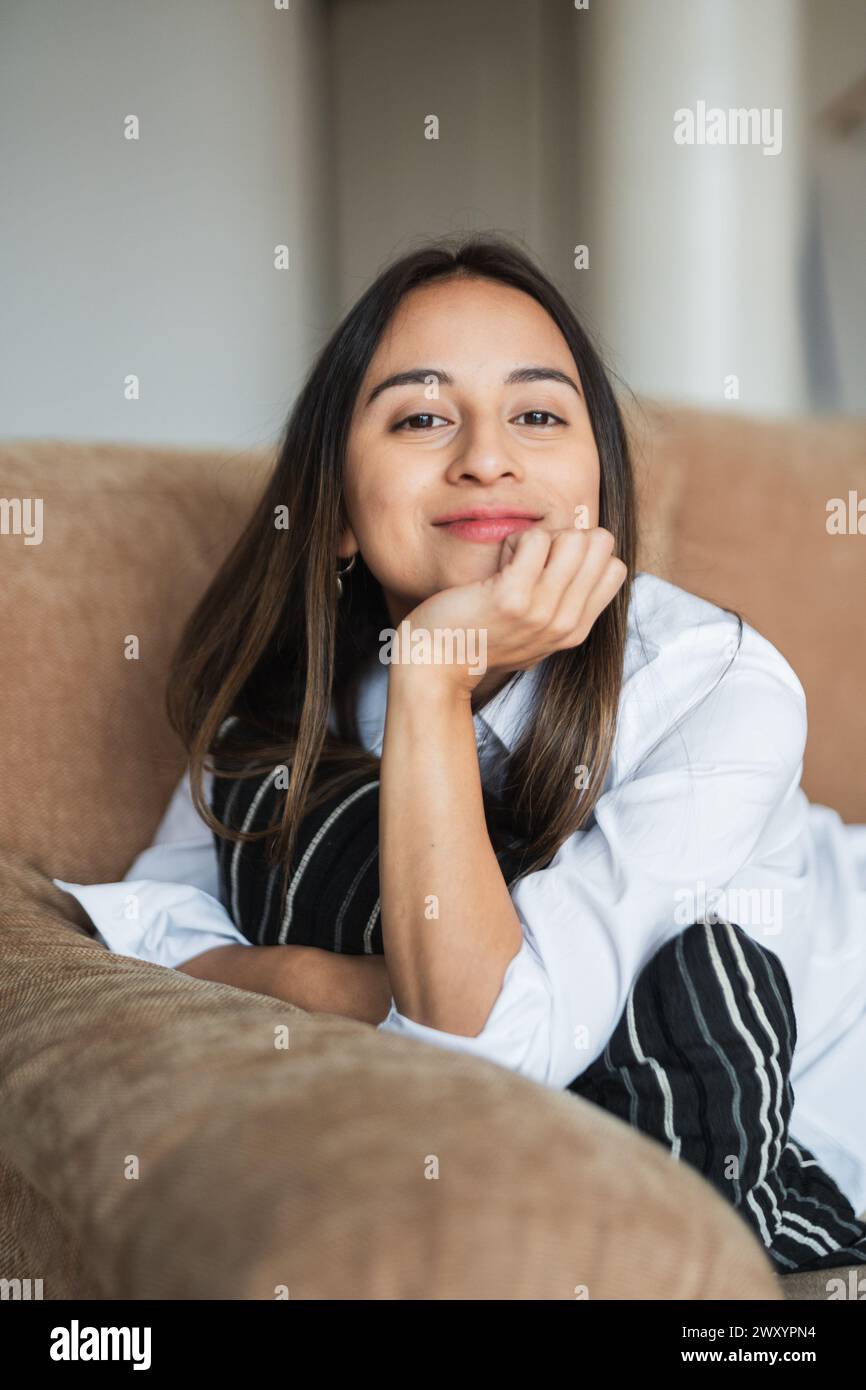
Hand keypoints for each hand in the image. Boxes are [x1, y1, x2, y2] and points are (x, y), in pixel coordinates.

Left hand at [394, 525, 626, 696]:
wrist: (437, 664)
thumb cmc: (478, 637)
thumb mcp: (532, 632)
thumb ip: (560, 606)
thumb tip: (581, 557)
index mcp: (575, 631)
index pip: (615, 569)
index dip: (583, 556)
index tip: (549, 571)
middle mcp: (565, 624)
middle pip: (600, 545)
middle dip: (566, 538)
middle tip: (531, 561)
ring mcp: (541, 612)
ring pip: (575, 538)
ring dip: (541, 538)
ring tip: (514, 562)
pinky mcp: (512, 598)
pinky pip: (536, 540)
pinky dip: (517, 540)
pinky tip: (499, 563)